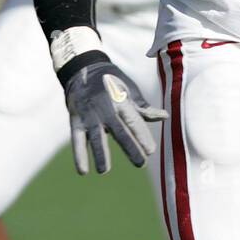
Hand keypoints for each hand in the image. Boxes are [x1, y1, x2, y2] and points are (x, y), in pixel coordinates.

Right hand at [62, 59, 165, 173]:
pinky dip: (79, 155)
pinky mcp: (76, 120)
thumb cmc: (111, 82)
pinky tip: (83, 171)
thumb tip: (164, 117)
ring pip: (96, 137)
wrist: (82, 68)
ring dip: (100, 154)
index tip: (150, 150)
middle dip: (130, 147)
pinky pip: (77, 139)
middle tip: (140, 163)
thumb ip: (143, 107)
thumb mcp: (128, 89)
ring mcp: (89, 114)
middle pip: (118, 130)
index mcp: (121, 100)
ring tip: (104, 170)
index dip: (142, 135)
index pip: (133, 120)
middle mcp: (105, 108)